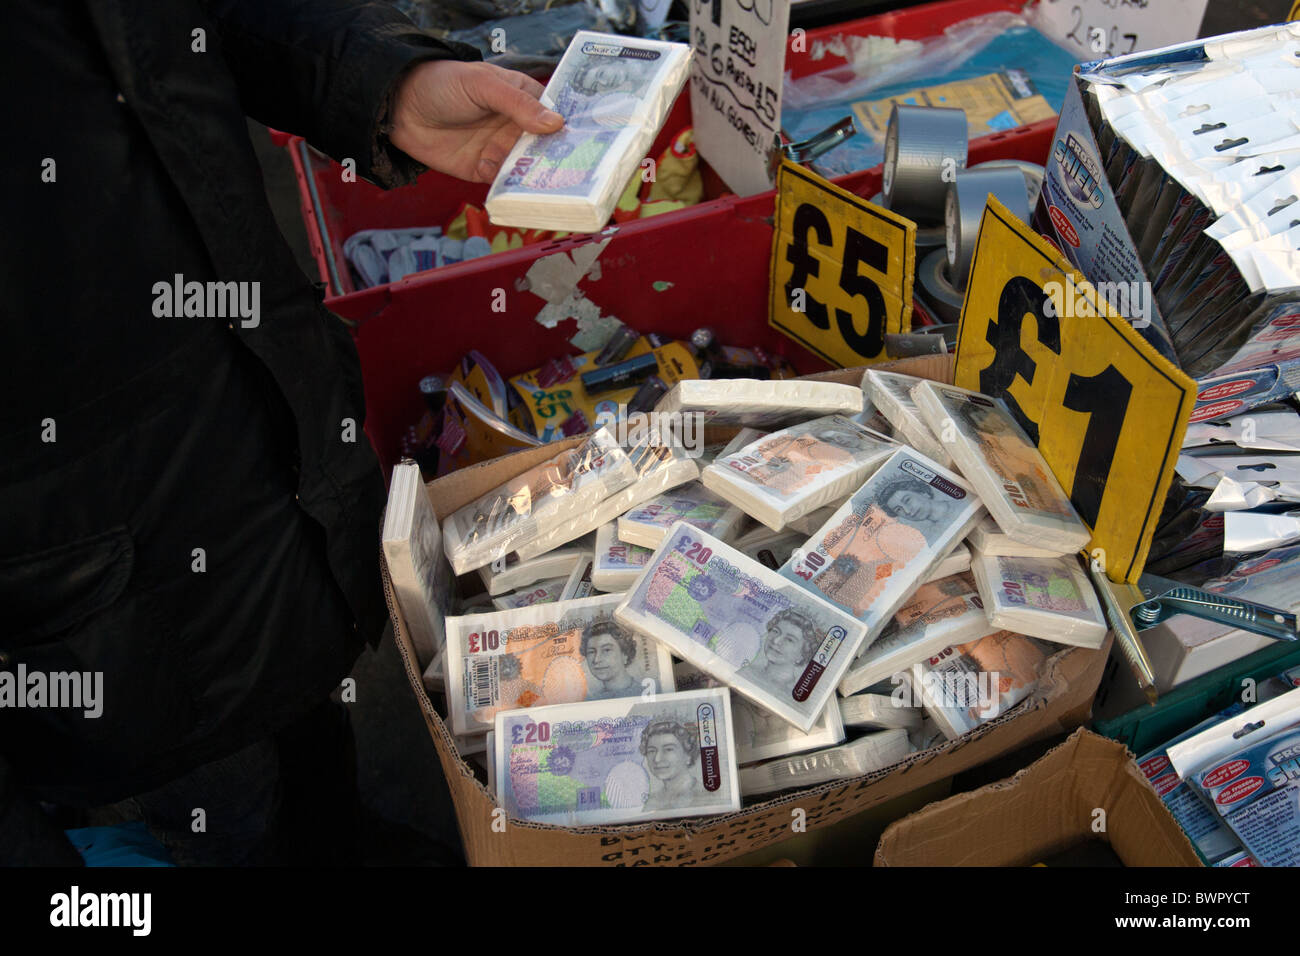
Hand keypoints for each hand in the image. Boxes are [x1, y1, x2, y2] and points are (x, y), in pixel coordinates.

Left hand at [389, 60, 563, 183]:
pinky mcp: (484, 170)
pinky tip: (515, 190)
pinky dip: (510, 189)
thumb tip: (555, 123)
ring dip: (536, 178)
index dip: (571, 129)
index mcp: (524, 99)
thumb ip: (518, 104)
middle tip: (575, 174)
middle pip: (546, 147)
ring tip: (550, 188)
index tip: (589, 144)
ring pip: (528, 168)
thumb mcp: (483, 85)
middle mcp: (517, 126)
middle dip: (558, 160)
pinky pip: (503, 183)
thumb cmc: (443, 83)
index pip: (556, 115)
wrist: (401, 107)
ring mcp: (502, 149)